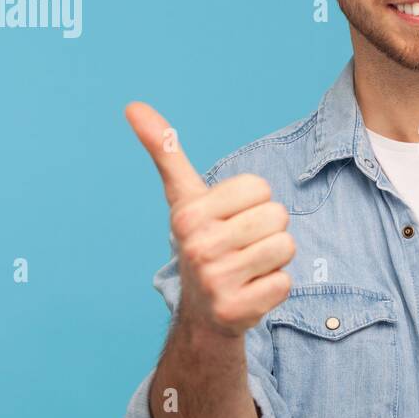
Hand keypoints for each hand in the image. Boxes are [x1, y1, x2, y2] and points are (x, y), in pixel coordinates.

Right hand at [125, 102, 294, 336]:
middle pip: (277, 216)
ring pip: (285, 247)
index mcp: (189, 214)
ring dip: (274, 259)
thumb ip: (165, 151)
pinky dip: (274, 287)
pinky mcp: (237, 311)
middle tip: (242, 246)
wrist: (201, 312)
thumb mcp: (183, 197)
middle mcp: (199, 246)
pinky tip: (251, 291)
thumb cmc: (202, 241)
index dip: (254, 202)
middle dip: (267, 230)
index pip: (260, 187)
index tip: (231, 218)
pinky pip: (285, 283)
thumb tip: (133, 105)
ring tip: (248, 267)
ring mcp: (216, 281)